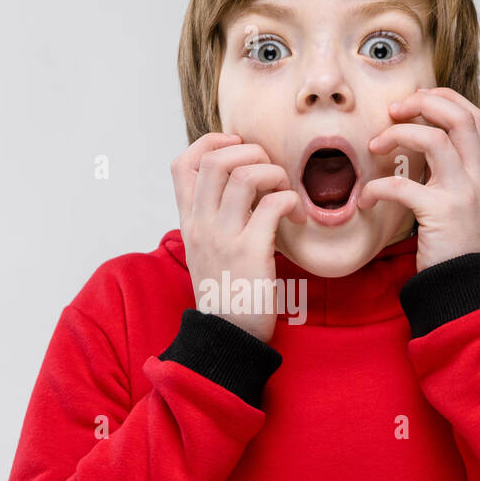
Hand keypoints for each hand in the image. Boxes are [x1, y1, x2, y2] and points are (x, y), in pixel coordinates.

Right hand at [171, 132, 306, 343]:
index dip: (210, 143)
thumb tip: (237, 184)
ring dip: (273, 174)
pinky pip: (272, 204)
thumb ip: (213, 218)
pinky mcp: (250, 252)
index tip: (237, 149)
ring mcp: (223, 237)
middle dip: (250, 154)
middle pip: (216, 160)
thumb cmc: (225, 291)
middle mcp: (200, 225)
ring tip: (284, 191)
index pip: (182, 164)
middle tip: (269, 173)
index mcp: (188, 222)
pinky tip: (297, 215)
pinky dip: (290, 201)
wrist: (228, 336)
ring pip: (245, 176)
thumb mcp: (206, 250)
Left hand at [356, 87, 479, 271]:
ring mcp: (462, 193)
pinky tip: (365, 199)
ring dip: (398, 135)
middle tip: (392, 111)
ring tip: (374, 147)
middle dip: (422, 104)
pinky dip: (377, 188)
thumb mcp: (460, 202)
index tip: (414, 101)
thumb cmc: (452, 246)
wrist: (461, 286)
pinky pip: (403, 186)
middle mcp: (477, 177)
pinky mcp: (441, 214)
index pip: (474, 116)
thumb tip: (417, 145)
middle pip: (459, 118)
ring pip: (434, 140)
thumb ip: (447, 174)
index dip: (444, 99)